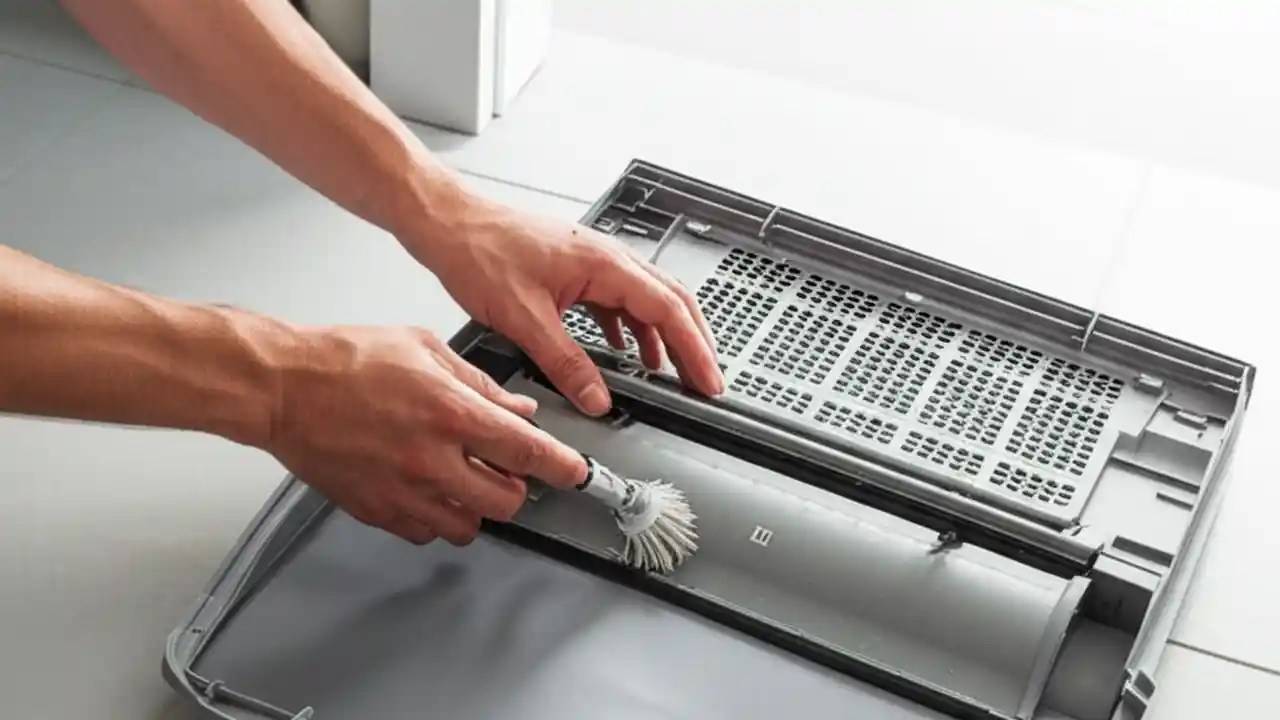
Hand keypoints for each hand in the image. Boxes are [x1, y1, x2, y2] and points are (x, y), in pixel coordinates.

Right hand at [263, 324, 586, 544]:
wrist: (283, 388)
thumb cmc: (345, 360)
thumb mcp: (425, 349)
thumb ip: (480, 384)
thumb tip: (518, 408)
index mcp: (451, 413)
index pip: (528, 452)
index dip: (562, 467)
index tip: (576, 473)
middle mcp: (431, 459)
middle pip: (506, 500)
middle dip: (517, 486)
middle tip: (506, 466)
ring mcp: (403, 491)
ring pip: (468, 525)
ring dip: (476, 505)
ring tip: (463, 477)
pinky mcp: (376, 510)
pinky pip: (425, 532)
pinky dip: (436, 517)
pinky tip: (427, 488)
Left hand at [406, 193, 725, 416]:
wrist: (448, 221)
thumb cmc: (479, 251)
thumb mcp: (525, 319)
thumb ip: (565, 364)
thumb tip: (597, 398)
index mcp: (604, 263)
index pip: (668, 309)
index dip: (695, 349)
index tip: (709, 380)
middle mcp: (606, 256)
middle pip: (669, 301)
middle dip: (692, 344)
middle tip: (705, 381)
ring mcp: (592, 260)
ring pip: (645, 299)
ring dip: (663, 336)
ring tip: (672, 373)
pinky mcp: (575, 268)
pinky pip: (617, 299)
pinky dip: (630, 327)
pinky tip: (622, 350)